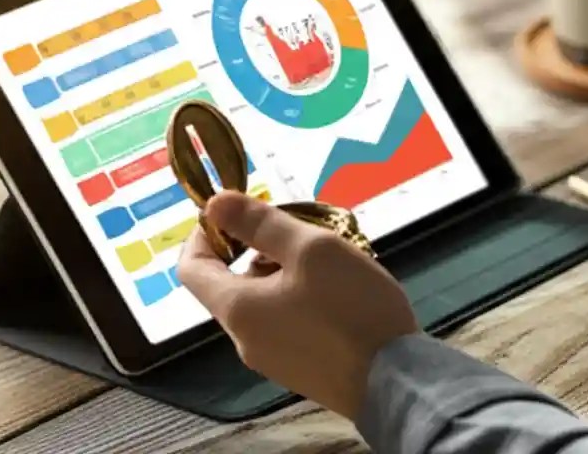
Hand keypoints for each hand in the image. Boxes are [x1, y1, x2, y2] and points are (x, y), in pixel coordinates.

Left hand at [177, 192, 418, 418]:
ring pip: (264, 302)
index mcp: (237, 309)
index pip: (191, 268)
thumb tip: (214, 203)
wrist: (396, 383)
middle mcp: (245, 340)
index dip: (206, 232)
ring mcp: (273, 360)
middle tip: (304, 231)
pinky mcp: (302, 370)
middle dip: (261, 249)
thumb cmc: (351, 309)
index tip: (238, 212)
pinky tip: (341, 293)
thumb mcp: (312, 250)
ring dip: (287, 273)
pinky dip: (302, 299)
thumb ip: (262, 224)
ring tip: (333, 260)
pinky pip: (287, 323)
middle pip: (233, 283)